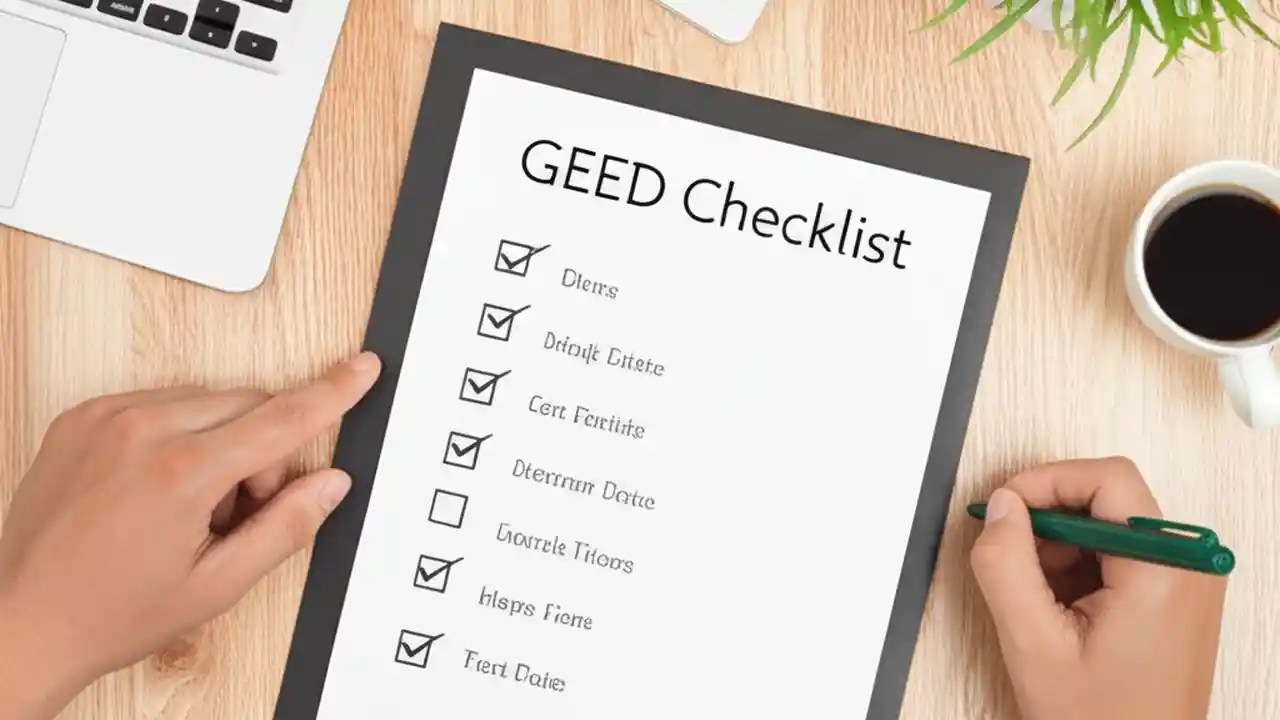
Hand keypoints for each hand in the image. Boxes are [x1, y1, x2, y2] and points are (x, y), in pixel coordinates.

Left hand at [0, 353, 381, 719]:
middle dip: (263, 453)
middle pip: (249, 406)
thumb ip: (286, 528)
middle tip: (237, 513)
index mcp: (181, 473)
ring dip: (220, 443)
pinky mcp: (83, 416)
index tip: (362, 369)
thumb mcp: (216, 586)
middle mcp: (140, 430)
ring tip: (186, 507)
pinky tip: (155, 489)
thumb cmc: (108, 613)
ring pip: (208, 403)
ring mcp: (106, 417)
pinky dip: (177, 436)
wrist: (19, 622)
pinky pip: (162, 404)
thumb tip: (331, 484)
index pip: (282, 419)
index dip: (332, 394)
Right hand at [971, 457, 1226, 719]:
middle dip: (1048, 521)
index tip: (1005, 506)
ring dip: (1060, 547)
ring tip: (1037, 599)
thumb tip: (999, 507)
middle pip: (1108, 498)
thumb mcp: (1032, 643)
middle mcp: (1186, 566)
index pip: (1108, 479)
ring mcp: (1186, 581)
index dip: (1046, 480)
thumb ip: (1005, 565)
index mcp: (1162, 571)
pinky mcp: (1175, 595)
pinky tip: (1059, 608)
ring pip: (1108, 524)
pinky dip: (1079, 567)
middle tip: (1010, 555)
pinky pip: (1120, 553)